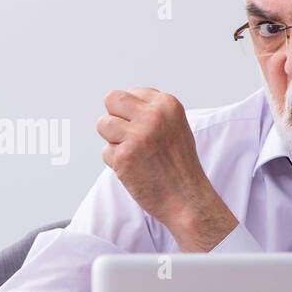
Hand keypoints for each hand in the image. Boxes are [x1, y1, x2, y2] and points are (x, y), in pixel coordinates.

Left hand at [96, 87, 238, 251]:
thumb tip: (120, 103)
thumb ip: (151, 111)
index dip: (130, 113)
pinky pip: (106, 151)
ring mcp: (138, 136)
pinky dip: (116, 163)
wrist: (187, 199)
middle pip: (112, 99)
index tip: (143, 129)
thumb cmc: (179, 166)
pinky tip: (135, 170)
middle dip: (115, 117)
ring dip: (113, 141)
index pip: (130, 92)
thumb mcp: (175, 126)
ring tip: (135, 154)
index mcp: (167, 104)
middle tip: (128, 137)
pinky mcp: (124, 156)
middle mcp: (153, 116)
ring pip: (103, 124)